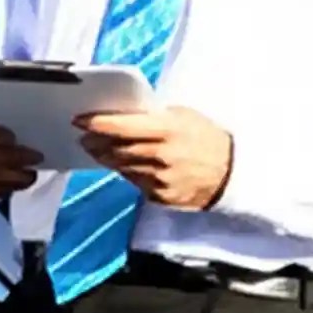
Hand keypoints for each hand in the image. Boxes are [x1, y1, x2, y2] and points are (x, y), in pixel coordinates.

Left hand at [74, 106, 232, 209]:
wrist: (232, 173)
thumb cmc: (206, 138)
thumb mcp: (184, 116)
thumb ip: (155, 116)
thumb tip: (124, 115)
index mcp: (168, 130)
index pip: (123, 126)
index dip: (98, 123)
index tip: (80, 120)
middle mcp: (162, 155)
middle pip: (117, 149)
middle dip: (96, 142)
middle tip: (84, 136)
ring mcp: (161, 179)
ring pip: (122, 167)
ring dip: (107, 158)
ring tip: (98, 149)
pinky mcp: (162, 197)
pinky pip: (136, 183)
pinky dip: (128, 172)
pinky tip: (124, 165)